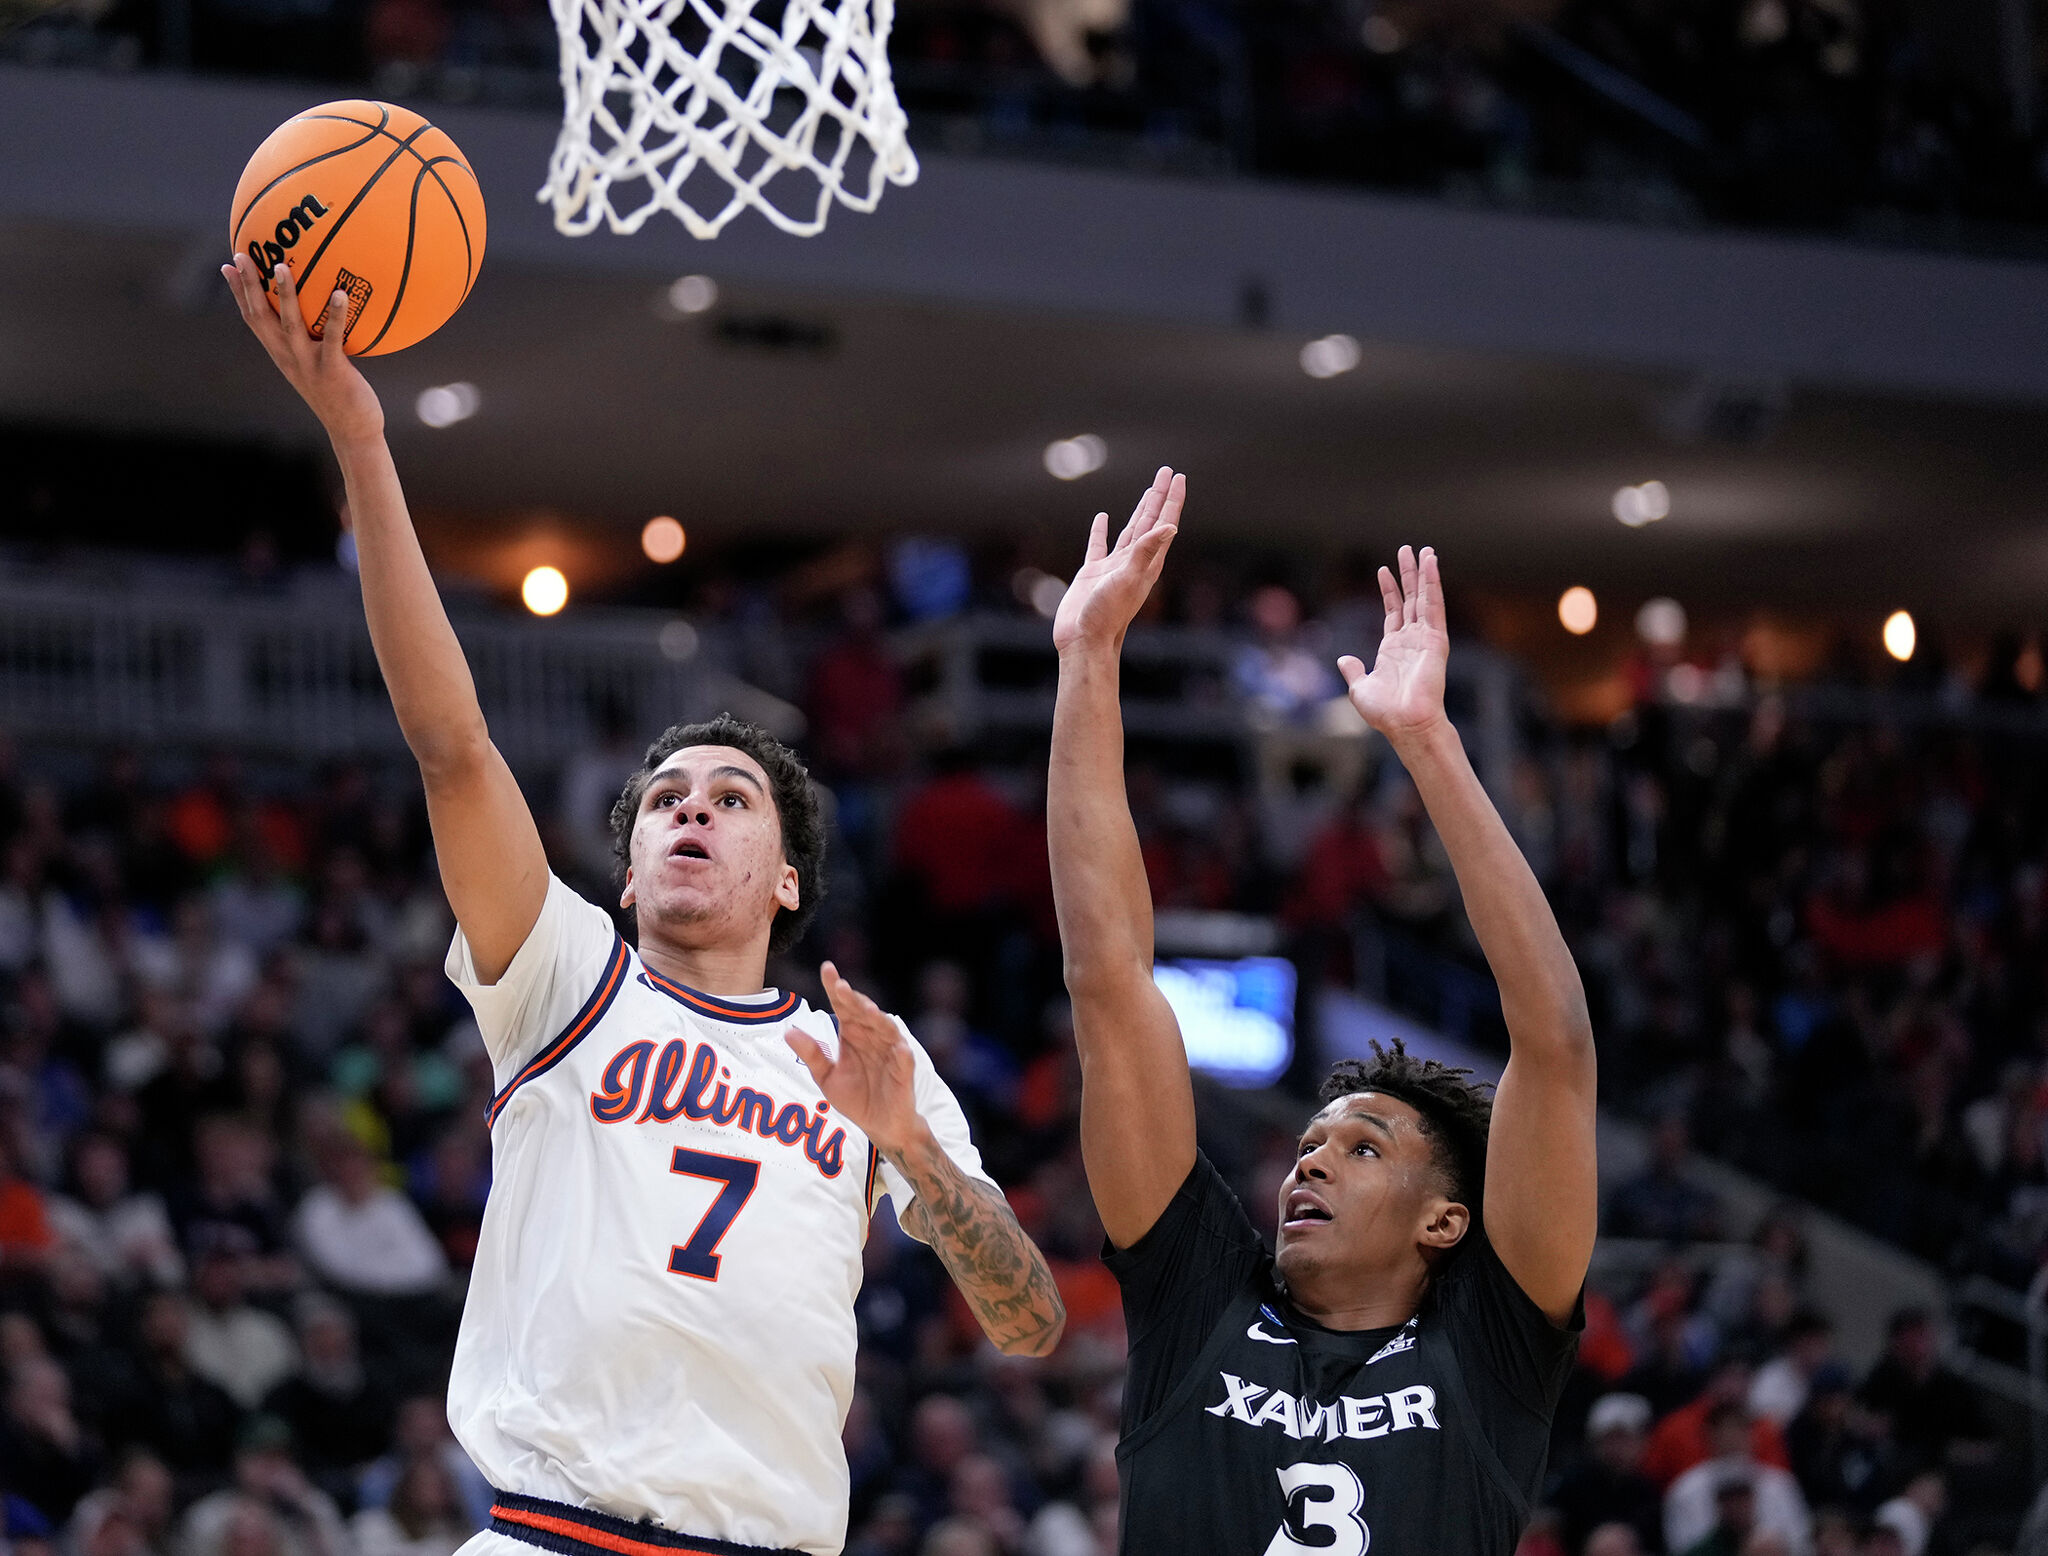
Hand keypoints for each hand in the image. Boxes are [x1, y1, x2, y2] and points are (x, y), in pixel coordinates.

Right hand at [221, 254, 384, 447]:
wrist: (352, 431)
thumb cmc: (340, 394)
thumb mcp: (319, 364)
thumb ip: (314, 340)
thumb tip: (323, 311)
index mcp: (281, 354)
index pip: (253, 319)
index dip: (238, 292)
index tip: (228, 265)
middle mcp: (288, 357)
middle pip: (260, 316)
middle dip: (248, 285)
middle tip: (240, 254)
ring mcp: (308, 363)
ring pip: (290, 324)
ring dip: (284, 294)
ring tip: (281, 265)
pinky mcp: (332, 370)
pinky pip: (332, 337)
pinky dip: (335, 315)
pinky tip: (341, 293)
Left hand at [785, 962, 922, 1159]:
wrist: (880, 1126)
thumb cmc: (856, 1097)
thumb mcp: (826, 1077)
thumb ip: (811, 1054)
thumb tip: (788, 1031)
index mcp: (852, 1034)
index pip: (843, 1006)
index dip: (835, 987)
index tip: (827, 968)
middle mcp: (871, 1037)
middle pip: (863, 1012)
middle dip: (853, 999)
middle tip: (840, 986)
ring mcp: (889, 1053)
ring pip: (885, 1029)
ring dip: (877, 1018)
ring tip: (866, 1009)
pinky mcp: (903, 1072)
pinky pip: (904, 1059)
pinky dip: (901, 1052)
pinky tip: (897, 1046)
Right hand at [1050, 466, 1184, 655]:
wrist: (1084, 640)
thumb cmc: (1107, 615)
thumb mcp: (1129, 579)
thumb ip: (1146, 551)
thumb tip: (1170, 527)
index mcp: (1147, 562)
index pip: (1163, 522)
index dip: (1172, 499)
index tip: (1178, 477)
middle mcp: (1134, 561)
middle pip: (1150, 521)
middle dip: (1159, 496)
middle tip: (1166, 472)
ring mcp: (1114, 567)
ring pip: (1130, 530)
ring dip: (1139, 509)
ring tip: (1147, 490)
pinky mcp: (1093, 573)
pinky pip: (1099, 546)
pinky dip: (1101, 531)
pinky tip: (1103, 519)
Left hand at [1337, 545, 1449, 742]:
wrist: (1405, 723)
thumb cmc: (1385, 713)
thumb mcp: (1360, 688)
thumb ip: (1353, 671)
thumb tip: (1343, 659)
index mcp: (1394, 649)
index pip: (1393, 611)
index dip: (1389, 590)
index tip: (1383, 570)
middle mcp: (1412, 640)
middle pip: (1411, 599)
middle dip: (1409, 574)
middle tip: (1407, 550)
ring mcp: (1425, 638)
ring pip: (1425, 597)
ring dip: (1424, 573)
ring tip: (1424, 551)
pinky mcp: (1436, 639)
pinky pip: (1434, 605)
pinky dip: (1434, 584)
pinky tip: (1432, 564)